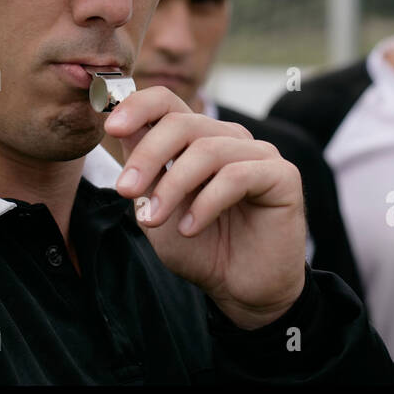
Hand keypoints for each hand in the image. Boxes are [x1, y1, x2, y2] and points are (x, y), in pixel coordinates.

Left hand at [105, 87, 306, 329]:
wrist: (240, 291)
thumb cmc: (200, 247)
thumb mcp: (156, 208)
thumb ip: (143, 171)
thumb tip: (120, 127)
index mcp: (198, 138)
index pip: (167, 102)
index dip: (138, 107)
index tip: (111, 129)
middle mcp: (229, 138)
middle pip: (182, 123)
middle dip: (148, 156)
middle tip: (126, 190)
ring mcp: (259, 153)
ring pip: (206, 151)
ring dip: (172, 187)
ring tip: (154, 220)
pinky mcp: (282, 176)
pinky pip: (237, 176)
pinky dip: (206, 203)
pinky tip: (191, 228)